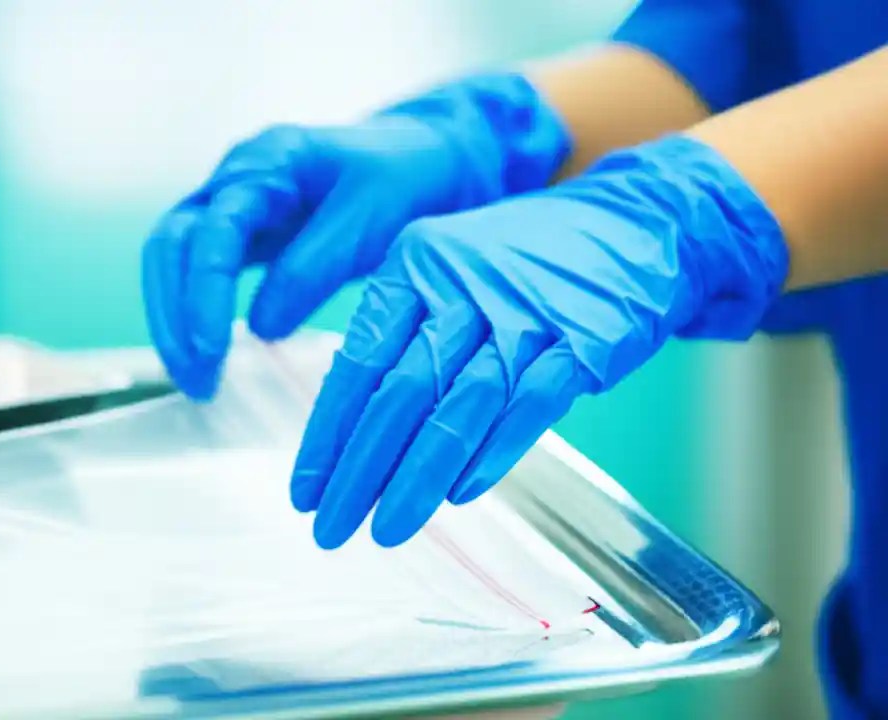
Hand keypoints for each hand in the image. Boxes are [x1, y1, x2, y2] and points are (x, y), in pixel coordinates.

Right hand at [141, 74, 569, 398]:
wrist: (424, 157)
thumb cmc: (405, 177)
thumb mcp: (372, 214)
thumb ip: (315, 266)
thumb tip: (259, 328)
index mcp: (266, 162)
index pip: (212, 230)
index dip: (204, 293)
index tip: (212, 350)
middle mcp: (234, 181)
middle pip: (170, 245)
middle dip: (173, 315)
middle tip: (196, 380)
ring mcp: (231, 208)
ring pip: (173, 262)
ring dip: (174, 323)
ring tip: (198, 384)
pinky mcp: (240, 239)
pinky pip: (198, 276)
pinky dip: (193, 318)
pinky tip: (207, 362)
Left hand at [292, 136, 788, 548]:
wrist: (638, 221)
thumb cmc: (522, 262)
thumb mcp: (446, 272)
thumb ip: (400, 338)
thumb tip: (347, 423)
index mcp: (414, 265)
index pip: (358, 361)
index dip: (328, 433)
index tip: (303, 492)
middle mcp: (462, 286)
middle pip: (400, 391)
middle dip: (359, 469)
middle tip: (330, 528)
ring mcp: (524, 313)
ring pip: (459, 405)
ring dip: (418, 477)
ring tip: (386, 530)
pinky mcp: (582, 341)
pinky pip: (530, 404)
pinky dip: (493, 452)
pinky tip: (458, 496)